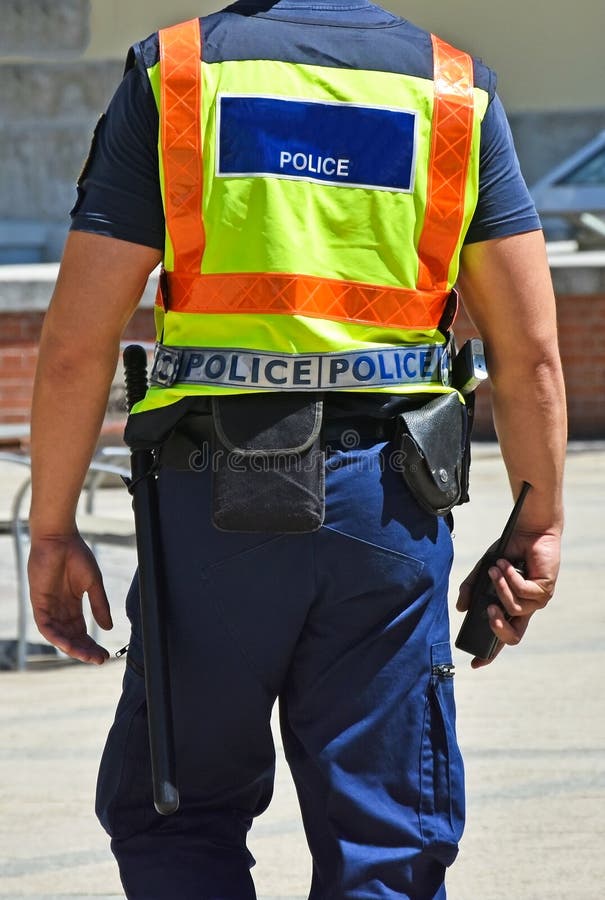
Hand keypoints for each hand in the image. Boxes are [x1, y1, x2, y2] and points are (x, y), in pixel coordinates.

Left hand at [28, 532, 112, 664]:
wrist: (59, 538)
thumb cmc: (76, 555)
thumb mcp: (93, 584)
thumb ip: (100, 605)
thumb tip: (108, 628)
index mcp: (73, 604)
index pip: (81, 631)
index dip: (92, 644)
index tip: (105, 655)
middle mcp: (60, 609)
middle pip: (71, 637)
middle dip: (85, 650)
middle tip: (99, 660)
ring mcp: (49, 607)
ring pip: (59, 636)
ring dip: (72, 647)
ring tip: (86, 656)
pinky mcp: (39, 603)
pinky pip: (46, 626)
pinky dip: (56, 637)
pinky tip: (68, 645)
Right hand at [456, 530, 559, 668]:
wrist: (527, 530)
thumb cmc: (507, 551)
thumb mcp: (483, 572)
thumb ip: (471, 589)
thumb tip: (461, 609)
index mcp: (510, 607)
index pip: (501, 636)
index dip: (490, 653)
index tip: (475, 664)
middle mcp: (525, 608)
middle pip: (514, 635)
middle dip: (499, 628)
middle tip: (489, 610)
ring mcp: (537, 600)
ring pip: (515, 608)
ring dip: (501, 588)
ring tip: (496, 569)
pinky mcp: (545, 590)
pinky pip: (524, 592)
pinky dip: (511, 578)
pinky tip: (508, 564)